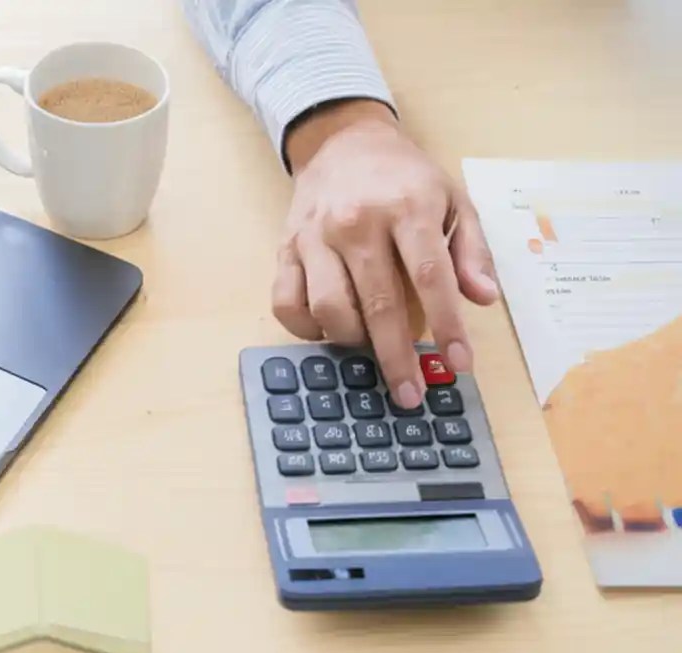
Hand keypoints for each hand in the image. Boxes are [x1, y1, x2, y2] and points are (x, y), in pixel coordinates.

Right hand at [274, 99, 498, 406]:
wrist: (342, 141)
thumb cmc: (404, 177)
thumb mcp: (453, 199)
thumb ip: (471, 249)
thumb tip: (483, 299)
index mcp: (407, 207)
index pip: (430, 275)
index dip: (446, 325)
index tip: (459, 363)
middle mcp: (357, 223)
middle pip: (378, 303)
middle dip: (397, 356)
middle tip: (410, 394)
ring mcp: (315, 237)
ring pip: (329, 308)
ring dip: (353, 342)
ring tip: (371, 351)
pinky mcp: (286, 249)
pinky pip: (287, 303)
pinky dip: (306, 329)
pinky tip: (329, 332)